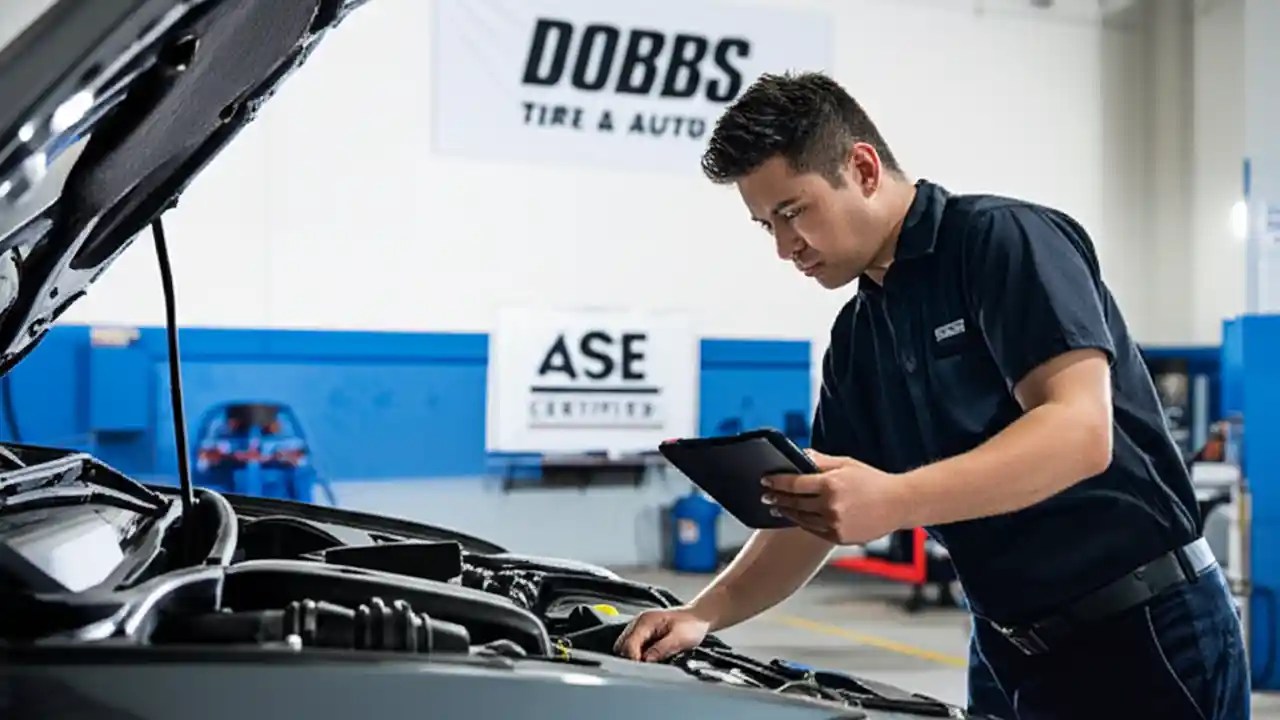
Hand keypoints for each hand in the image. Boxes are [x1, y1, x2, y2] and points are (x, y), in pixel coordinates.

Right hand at [613, 606, 710, 661]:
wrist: (698, 618)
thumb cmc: (691, 625)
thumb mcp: (679, 639)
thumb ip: (661, 649)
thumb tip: (646, 661)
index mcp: (645, 621)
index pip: (629, 643)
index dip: (633, 659)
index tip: (641, 670)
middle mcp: (639, 623)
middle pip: (622, 646)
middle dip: (630, 659)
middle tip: (644, 669)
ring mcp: (639, 628)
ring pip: (625, 647)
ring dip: (634, 657)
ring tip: (648, 664)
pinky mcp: (643, 634)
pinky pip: (633, 647)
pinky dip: (638, 655)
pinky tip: (650, 659)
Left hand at [761, 450, 911, 544]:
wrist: (899, 504)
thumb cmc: (874, 481)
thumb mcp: (846, 463)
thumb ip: (820, 460)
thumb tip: (799, 454)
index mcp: (831, 484)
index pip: (794, 483)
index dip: (776, 482)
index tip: (765, 480)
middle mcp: (831, 506)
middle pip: (794, 502)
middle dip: (777, 498)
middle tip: (766, 495)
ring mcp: (835, 524)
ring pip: (801, 519)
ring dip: (787, 512)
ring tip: (778, 507)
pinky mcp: (839, 537)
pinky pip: (813, 530)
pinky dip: (802, 523)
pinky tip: (797, 517)